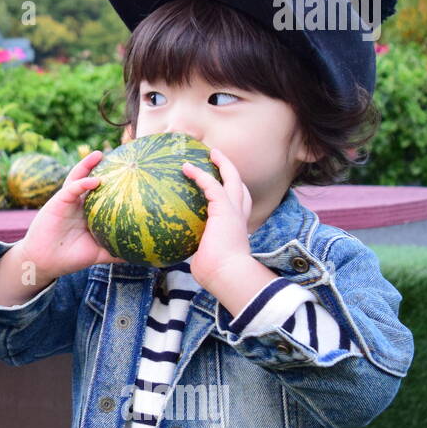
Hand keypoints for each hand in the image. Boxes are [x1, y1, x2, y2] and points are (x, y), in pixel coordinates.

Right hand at [19, 149, 124, 281]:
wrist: (46, 262)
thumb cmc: (71, 257)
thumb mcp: (99, 253)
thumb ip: (116, 251)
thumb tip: (142, 256)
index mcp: (88, 212)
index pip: (102, 192)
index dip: (113, 181)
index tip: (131, 172)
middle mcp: (79, 203)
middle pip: (90, 180)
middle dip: (101, 167)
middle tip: (118, 156)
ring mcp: (68, 201)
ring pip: (78, 178)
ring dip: (87, 165)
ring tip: (99, 154)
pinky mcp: (57, 203)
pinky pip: (71, 189)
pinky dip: (82, 183)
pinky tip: (94, 180)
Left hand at [182, 147, 256, 291]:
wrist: (226, 275)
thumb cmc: (216, 274)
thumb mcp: (206, 259)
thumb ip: (200, 252)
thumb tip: (186, 257)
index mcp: (237, 229)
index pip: (238, 206)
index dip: (232, 194)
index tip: (221, 187)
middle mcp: (239, 217)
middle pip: (240, 187)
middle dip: (232, 171)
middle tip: (220, 159)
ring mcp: (234, 212)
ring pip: (233, 179)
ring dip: (223, 164)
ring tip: (211, 152)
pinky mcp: (225, 209)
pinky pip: (212, 185)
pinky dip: (200, 175)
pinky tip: (186, 167)